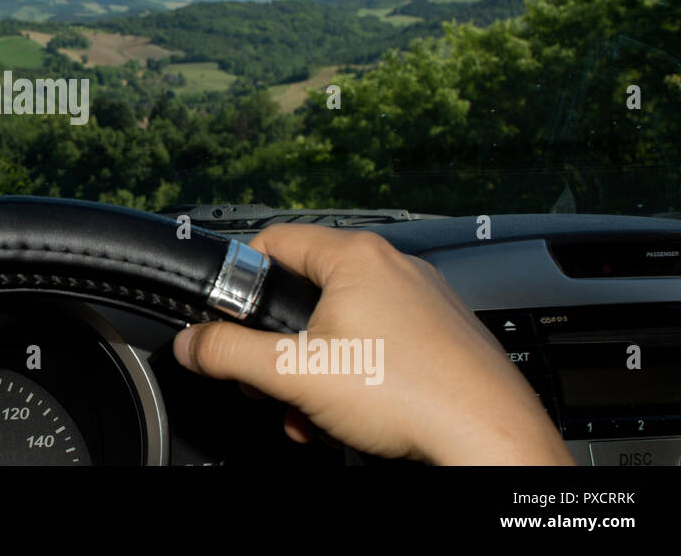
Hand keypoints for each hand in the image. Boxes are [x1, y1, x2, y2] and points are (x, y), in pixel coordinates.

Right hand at [173, 225, 573, 464]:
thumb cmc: (409, 394)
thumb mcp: (295, 374)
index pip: (273, 240)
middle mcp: (394, 266)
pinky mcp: (441, 335)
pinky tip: (350, 417)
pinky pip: (380, 344)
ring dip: (316, 370)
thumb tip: (192, 343)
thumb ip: (230, 354)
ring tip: (314, 412)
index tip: (226, 313)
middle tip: (271, 380)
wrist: (488, 440)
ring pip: (343, 326)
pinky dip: (355, 377)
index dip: (239, 278)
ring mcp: (424, 300)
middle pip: (307, 292)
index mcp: (356, 256)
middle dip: (281, 346)